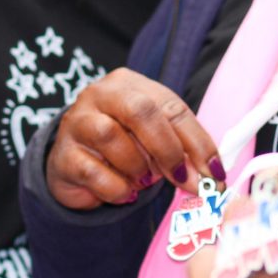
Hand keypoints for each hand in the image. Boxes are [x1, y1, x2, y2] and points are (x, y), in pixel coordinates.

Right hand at [46, 68, 222, 210]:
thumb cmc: (122, 147)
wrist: (74, 165)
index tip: (213, 174)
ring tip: (143, 180)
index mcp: (130, 84)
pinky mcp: (63, 155)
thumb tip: (210, 179)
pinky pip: (94, 172)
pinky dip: (117, 189)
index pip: (172, 107)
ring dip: (137, 168)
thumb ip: (181, 151)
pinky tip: (123, 192)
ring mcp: (77, 122)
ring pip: (112, 138)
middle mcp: (100, 95)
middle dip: (167, 149)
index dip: (197, 142)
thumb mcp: (154, 139)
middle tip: (181, 178)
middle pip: (139, 111)